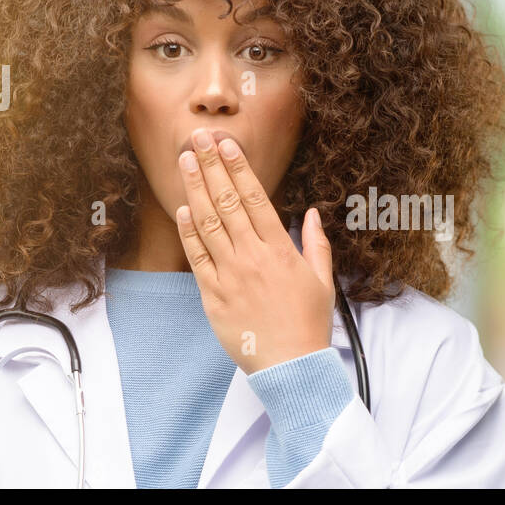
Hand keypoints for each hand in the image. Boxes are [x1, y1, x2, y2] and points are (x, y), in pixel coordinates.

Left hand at [174, 128, 334, 374]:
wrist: (291, 366)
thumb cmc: (309, 323)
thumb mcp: (322, 281)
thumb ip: (316, 244)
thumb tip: (309, 213)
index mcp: (280, 250)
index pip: (256, 198)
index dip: (239, 168)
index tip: (227, 145)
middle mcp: (253, 257)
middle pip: (228, 202)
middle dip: (212, 167)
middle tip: (198, 139)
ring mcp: (230, 276)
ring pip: (208, 223)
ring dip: (195, 189)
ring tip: (185, 162)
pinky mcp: (212, 296)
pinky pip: (197, 258)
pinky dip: (188, 232)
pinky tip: (182, 209)